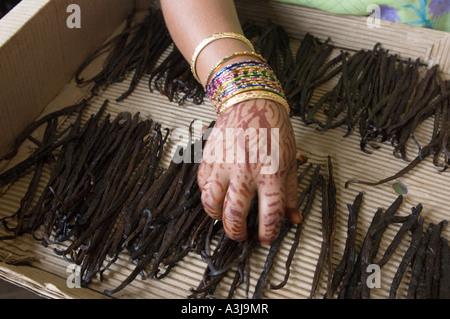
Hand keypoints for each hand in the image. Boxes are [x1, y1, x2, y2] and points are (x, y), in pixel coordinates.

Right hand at [198, 98, 300, 244]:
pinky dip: (207, 196)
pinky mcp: (209, 158)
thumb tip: (294, 219)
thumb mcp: (290, 161)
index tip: (266, 237)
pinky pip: (202, 185)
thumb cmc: (275, 131)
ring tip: (223, 217)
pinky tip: (215, 196)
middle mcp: (246, 172)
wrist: (251, 102)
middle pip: (235, 215)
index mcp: (271, 174)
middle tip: (241, 234)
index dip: (268, 233)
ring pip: (212, 204)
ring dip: (217, 217)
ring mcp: (224, 165)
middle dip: (237, 232)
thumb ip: (290, 192)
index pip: (270, 215)